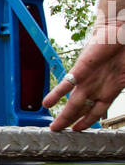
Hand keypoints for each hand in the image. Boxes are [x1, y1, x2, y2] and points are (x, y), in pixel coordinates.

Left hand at [43, 10, 124, 128]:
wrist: (119, 32)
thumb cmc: (123, 52)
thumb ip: (121, 86)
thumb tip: (121, 91)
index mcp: (108, 91)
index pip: (95, 113)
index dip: (86, 123)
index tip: (77, 130)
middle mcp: (97, 88)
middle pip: (81, 111)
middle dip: (71, 123)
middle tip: (60, 132)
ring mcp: (88, 80)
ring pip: (73, 104)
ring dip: (64, 117)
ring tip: (55, 127)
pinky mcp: (81, 70)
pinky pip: (66, 84)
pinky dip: (56, 95)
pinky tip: (46, 104)